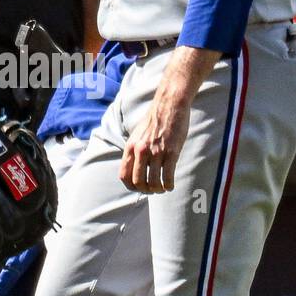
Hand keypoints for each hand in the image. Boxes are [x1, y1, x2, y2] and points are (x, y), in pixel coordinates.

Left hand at [119, 46, 218, 193]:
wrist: (169, 105)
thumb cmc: (154, 121)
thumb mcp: (137, 135)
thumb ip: (134, 151)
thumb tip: (133, 168)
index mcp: (130, 147)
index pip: (124, 175)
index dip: (131, 186)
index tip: (139, 188)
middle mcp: (141, 151)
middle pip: (138, 182)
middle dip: (145, 190)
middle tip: (152, 190)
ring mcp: (156, 152)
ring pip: (153, 182)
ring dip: (158, 190)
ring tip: (162, 189)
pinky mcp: (171, 152)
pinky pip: (168, 176)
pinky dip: (169, 185)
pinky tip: (170, 185)